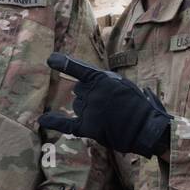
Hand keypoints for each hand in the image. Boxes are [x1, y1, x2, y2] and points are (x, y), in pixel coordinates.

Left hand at [39, 53, 171, 156]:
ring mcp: (90, 110)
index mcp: (104, 79)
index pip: (80, 70)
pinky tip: (42, 119)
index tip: (50, 59)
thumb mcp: (124, 85)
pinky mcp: (88, 127)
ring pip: (78, 106)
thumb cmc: (139, 106)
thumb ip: (103, 84)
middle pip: (78, 91)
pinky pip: (67, 124)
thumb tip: (81, 88)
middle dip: (89, 96)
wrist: (147, 129)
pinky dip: (54, 121)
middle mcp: (94, 92)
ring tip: (107, 117)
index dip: (65, 64)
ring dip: (87, 110)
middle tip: (108, 106)